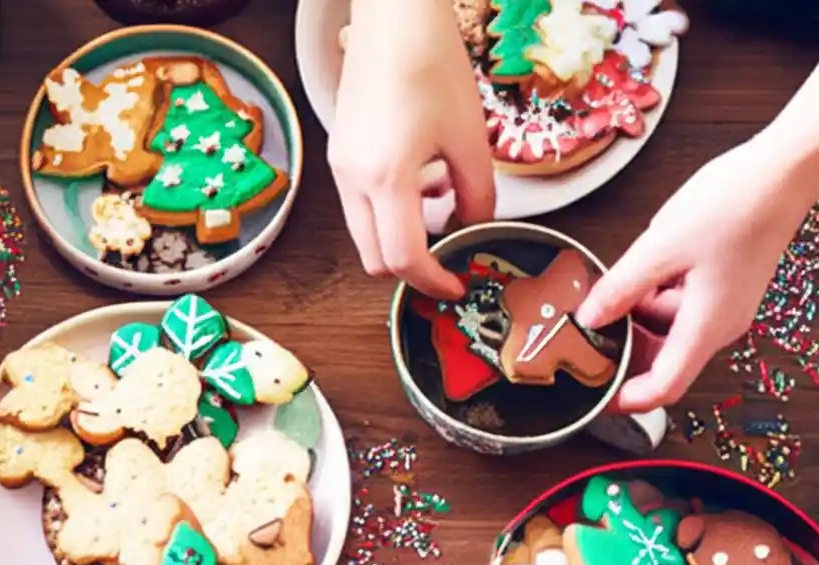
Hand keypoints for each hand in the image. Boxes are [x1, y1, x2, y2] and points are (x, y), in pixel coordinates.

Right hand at [329, 0, 493, 298]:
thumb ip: (478, 196)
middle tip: (450, 256)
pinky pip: (361, 203)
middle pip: (375, 258)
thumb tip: (474, 226)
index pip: (403, 259)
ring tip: (442, 198)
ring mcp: (339, 167)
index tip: (458, 285)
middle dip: (413, 267)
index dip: (433, 282)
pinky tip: (422, 175)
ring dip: (402, 235)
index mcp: (385, 178)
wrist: (394, 19)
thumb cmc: (433, 66)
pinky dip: (390, 210)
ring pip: (366, 233)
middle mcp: (352, 179)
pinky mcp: (339, 154)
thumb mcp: (470, 139)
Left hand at [576, 134, 818, 411]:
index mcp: (707, 326)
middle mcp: (721, 324)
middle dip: (628, 345)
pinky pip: (683, 301)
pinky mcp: (725, 284)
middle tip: (592, 324)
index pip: (665, 386)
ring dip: (640, 310)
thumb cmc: (733, 206)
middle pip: (665, 357)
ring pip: (670, 324)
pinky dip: (659, 290)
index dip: (629, 400)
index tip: (598, 397)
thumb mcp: (660, 247)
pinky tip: (647, 261)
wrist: (782, 172)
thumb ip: (620, 287)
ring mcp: (725, 304)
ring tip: (618, 277)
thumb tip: (590, 318)